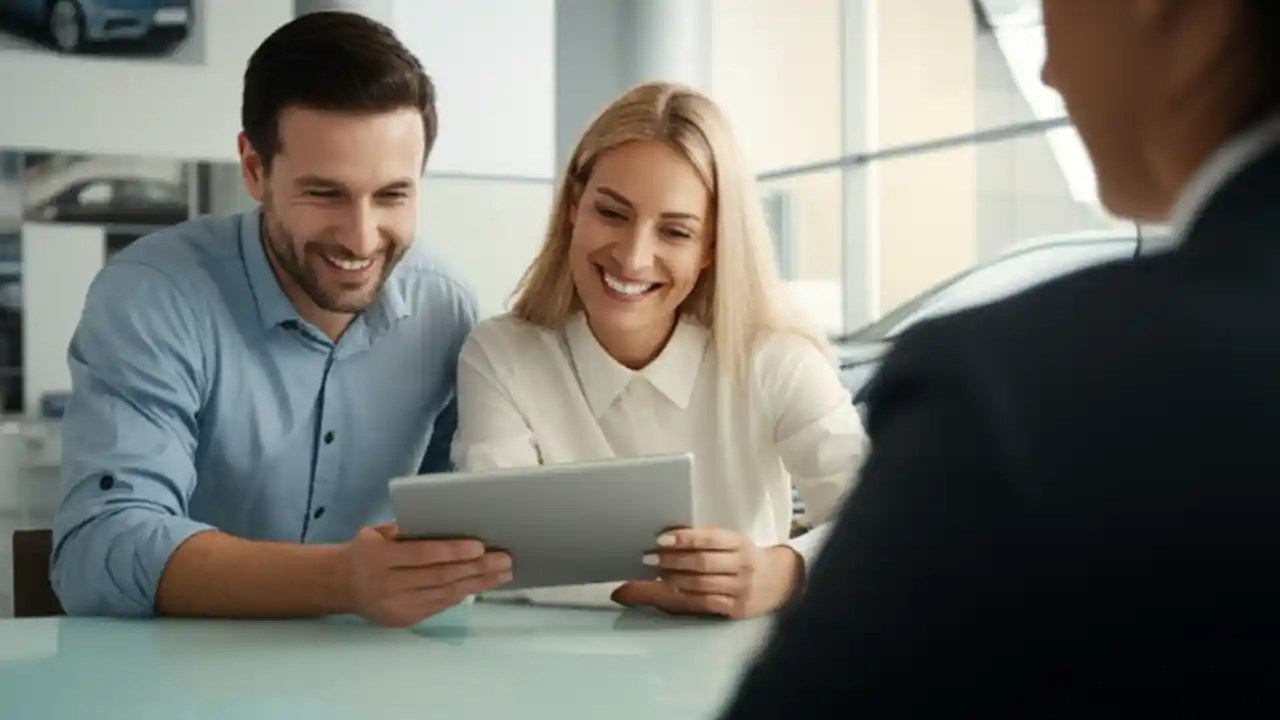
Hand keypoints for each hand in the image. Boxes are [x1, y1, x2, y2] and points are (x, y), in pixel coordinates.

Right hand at [340, 523, 512, 627]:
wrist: (340, 585)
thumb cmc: (365, 550)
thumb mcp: (376, 533)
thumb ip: (406, 531)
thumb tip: (448, 526)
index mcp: (380, 558)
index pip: (423, 555)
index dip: (453, 552)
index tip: (481, 545)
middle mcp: (389, 584)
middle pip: (441, 577)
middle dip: (477, 568)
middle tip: (504, 559)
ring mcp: (398, 606)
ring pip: (445, 594)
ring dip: (478, 583)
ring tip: (502, 573)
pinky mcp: (405, 619)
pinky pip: (440, 605)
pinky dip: (462, 594)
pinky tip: (481, 584)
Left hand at [610, 528, 803, 619]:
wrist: (779, 582)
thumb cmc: (743, 558)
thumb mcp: (731, 543)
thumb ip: (703, 540)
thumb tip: (664, 537)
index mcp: (739, 542)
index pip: (710, 539)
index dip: (684, 539)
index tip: (661, 539)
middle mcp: (742, 564)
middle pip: (702, 562)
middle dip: (673, 560)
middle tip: (650, 558)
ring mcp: (741, 588)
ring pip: (701, 585)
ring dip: (674, 579)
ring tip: (657, 573)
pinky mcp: (737, 608)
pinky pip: (705, 603)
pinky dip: (685, 596)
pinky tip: (672, 590)